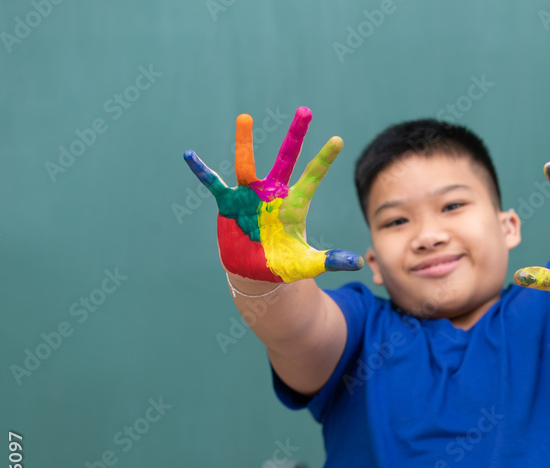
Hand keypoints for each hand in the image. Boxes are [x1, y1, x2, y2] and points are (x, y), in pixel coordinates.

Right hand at [183, 107, 362, 282]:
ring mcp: (250, 196)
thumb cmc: (284, 265)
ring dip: (245, 142)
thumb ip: (330, 261)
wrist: (255, 274)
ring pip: (248, 164)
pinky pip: (214, 183)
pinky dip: (202, 170)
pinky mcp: (228, 203)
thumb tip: (359, 263)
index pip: (312, 177)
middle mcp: (273, 193)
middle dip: (296, 136)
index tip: (338, 140)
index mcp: (294, 204)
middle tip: (306, 111)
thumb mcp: (308, 264)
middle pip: (286, 158)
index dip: (324, 159)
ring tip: (245, 118)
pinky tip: (190, 155)